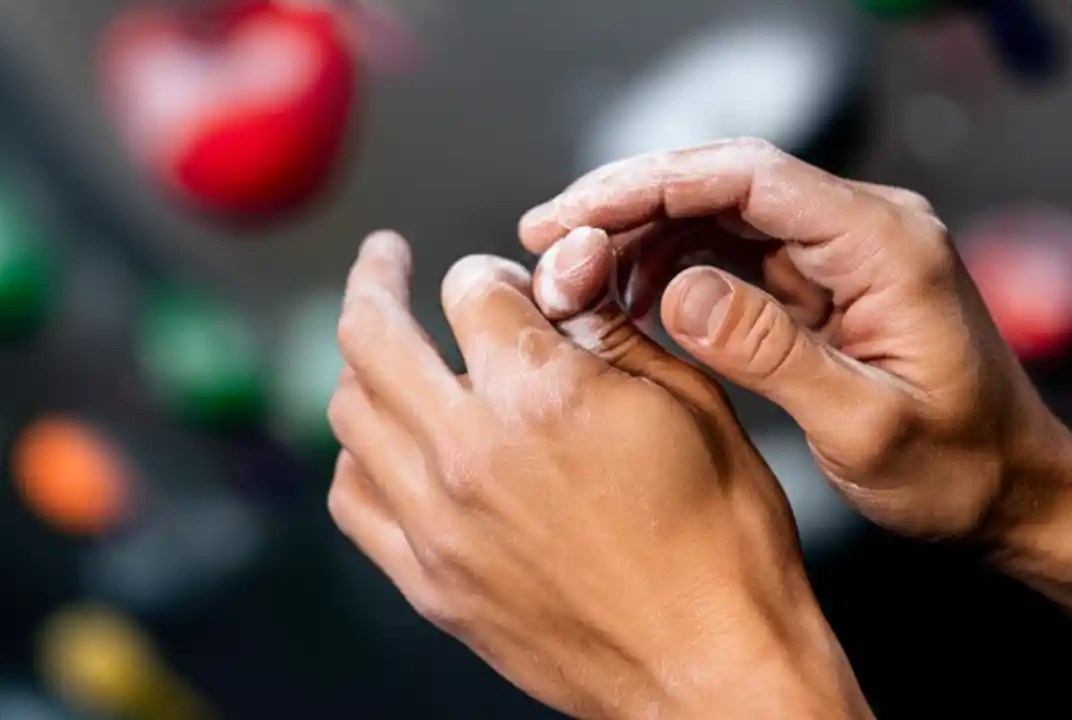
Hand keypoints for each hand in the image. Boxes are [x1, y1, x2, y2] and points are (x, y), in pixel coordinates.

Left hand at [329, 230, 869, 718]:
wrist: (711, 672)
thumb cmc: (722, 545)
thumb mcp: (692, 405)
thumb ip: (610, 329)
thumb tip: (562, 274)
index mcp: (543, 396)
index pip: (469, 287)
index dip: (493, 272)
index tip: (508, 285)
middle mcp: (472, 453)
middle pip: (373, 334)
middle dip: (376, 277)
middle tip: (383, 258)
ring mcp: (438, 523)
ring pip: (349, 411)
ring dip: (361, 363)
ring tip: (382, 346)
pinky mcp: (429, 581)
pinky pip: (352, 499)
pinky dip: (357, 453)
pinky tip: (384, 441)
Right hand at [520, 138, 1071, 541]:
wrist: (1012, 492)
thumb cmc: (959, 469)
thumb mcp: (867, 428)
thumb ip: (773, 354)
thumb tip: (677, 293)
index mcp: (886, 245)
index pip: (750, 176)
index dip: (651, 185)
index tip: (577, 214)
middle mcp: (864, 230)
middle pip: (725, 181)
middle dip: (629, 203)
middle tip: (549, 238)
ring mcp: (841, 253)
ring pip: (719, 213)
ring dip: (642, 234)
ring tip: (577, 277)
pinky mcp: (822, 282)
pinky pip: (732, 253)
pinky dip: (672, 267)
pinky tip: (629, 297)